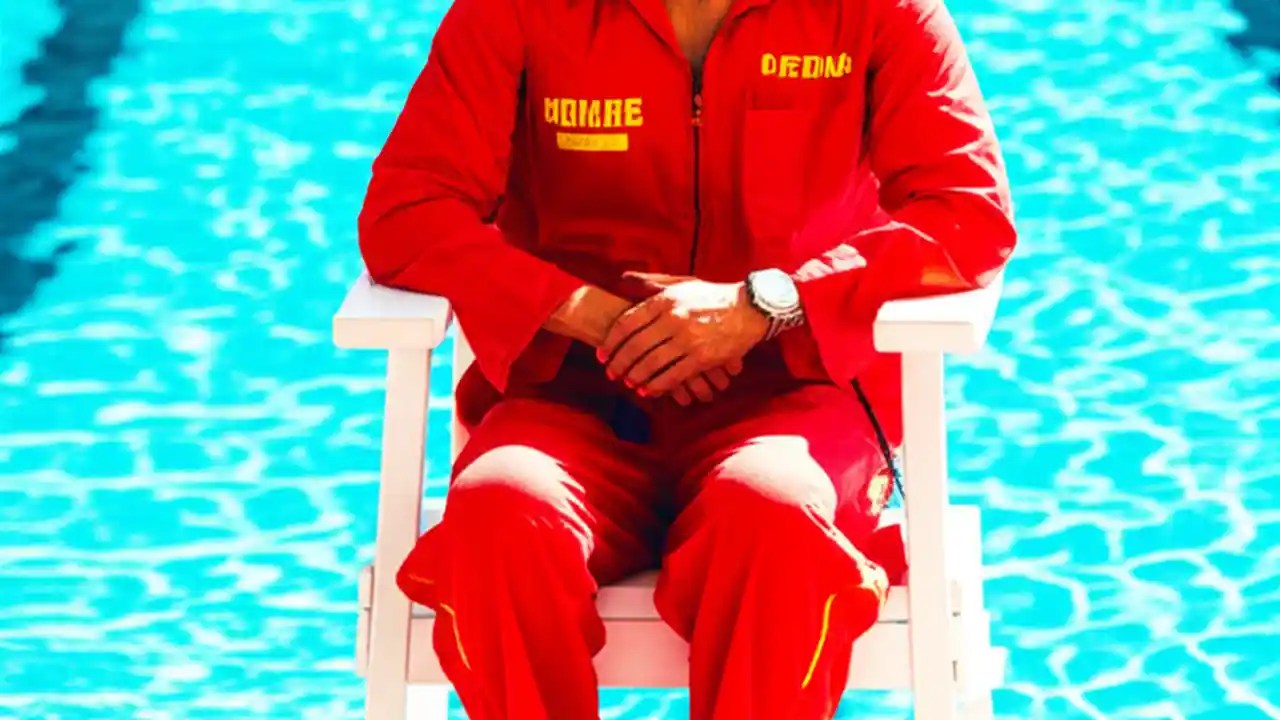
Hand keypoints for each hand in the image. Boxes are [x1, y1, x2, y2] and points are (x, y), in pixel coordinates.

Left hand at [599, 279, 767, 397]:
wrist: (750, 308)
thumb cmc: (713, 296)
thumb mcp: (682, 283)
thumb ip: (651, 282)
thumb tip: (622, 279)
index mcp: (666, 300)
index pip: (628, 322)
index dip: (611, 341)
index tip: (602, 353)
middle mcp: (674, 319)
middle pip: (636, 346)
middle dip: (619, 363)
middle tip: (611, 373)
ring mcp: (688, 340)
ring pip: (651, 364)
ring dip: (635, 376)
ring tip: (627, 382)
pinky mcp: (703, 358)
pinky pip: (673, 376)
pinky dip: (657, 386)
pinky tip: (648, 390)